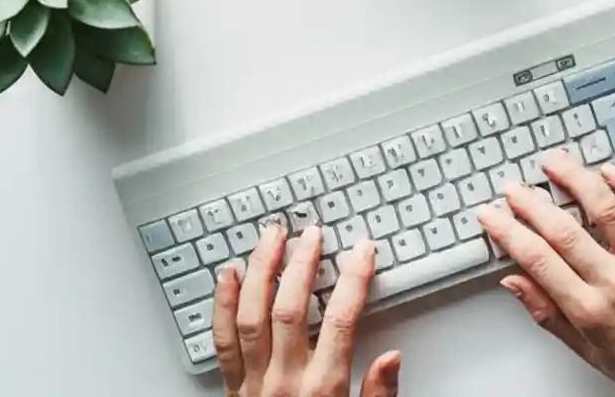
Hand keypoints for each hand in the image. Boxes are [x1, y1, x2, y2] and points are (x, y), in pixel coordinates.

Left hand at [212, 224, 400, 396]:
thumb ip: (378, 396)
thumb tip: (392, 357)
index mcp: (324, 390)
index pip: (343, 320)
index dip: (355, 278)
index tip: (363, 250)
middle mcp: (285, 382)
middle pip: (291, 309)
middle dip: (302, 264)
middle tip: (312, 233)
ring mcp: (253, 384)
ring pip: (251, 315)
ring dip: (260, 271)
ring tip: (271, 238)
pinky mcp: (231, 390)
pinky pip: (222, 340)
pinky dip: (222, 302)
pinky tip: (227, 274)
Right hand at [478, 152, 614, 396]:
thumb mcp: (585, 350)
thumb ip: (547, 313)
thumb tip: (514, 281)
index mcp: (589, 310)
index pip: (537, 260)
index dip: (508, 231)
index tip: (491, 214)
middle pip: (564, 230)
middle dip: (532, 202)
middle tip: (513, 186)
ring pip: (606, 210)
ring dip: (576, 180)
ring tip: (555, 162)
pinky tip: (609, 171)